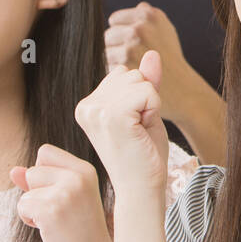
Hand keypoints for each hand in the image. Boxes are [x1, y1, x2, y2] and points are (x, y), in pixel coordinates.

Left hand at [10, 144, 111, 241]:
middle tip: (60, 213)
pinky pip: (22, 205)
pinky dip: (29, 219)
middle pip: (33, 170)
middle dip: (36, 192)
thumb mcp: (65, 198)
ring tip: (57, 223)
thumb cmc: (80, 231)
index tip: (60, 194)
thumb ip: (40, 181)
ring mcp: (65, 192)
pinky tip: (50, 230)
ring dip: (33, 208)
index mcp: (85, 170)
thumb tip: (13, 170)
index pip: (46, 152)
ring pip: (26, 190)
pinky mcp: (50, 210)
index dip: (42, 174)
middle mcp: (77, 177)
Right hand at [75, 50, 169, 196]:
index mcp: (88, 105)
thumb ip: (146, 82)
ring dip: (150, 104)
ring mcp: (96, 110)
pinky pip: (148, 91)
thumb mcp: (145, 111)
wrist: (142, 188)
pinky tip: (143, 131)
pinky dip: (154, 109)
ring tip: (139, 132)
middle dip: (144, 98)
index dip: (139, 97)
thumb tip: (153, 53)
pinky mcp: (112, 116)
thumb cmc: (144, 155)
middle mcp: (86, 106)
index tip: (132, 126)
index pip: (122, 74)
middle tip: (138, 130)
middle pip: (130, 73)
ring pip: (140, 80)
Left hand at [105, 3, 200, 124]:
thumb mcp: (166, 30)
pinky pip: (107, 65)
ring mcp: (131, 46)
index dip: (122, 33)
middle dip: (116, 47)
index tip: (134, 45)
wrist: (182, 88)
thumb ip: (150, 16)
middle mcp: (139, 27)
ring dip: (114, 60)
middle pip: (108, 35)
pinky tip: (131, 76)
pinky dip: (115, 72)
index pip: (114, 20)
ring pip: (105, 51)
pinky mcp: (125, 64)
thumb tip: (139, 5)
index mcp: (148, 14)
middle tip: (134, 59)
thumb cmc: (171, 59)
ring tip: (133, 67)